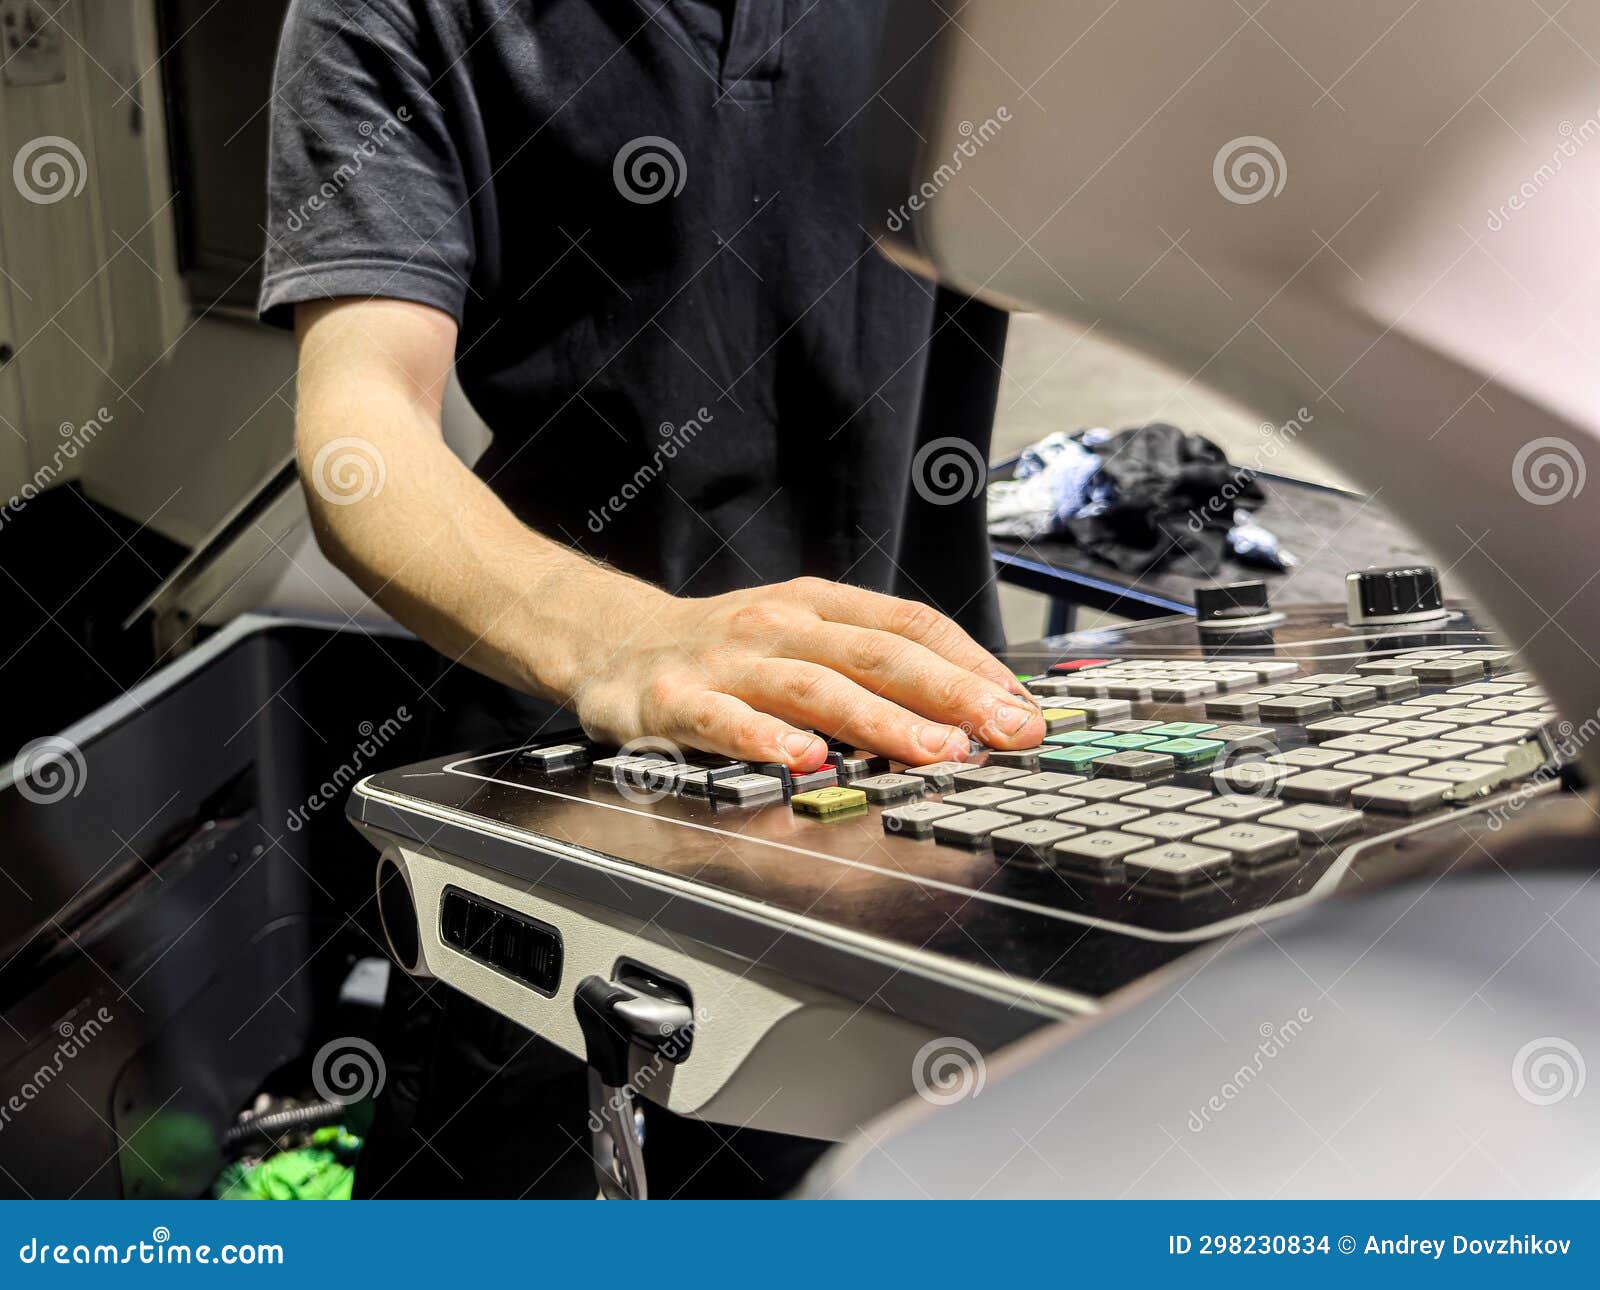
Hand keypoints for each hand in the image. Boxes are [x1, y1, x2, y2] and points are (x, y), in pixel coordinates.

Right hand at [570, 577, 1045, 770]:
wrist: (612, 640)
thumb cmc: (724, 648)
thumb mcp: (800, 634)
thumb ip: (869, 664)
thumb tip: (963, 709)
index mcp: (819, 607)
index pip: (910, 626)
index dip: (971, 664)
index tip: (1020, 706)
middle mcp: (780, 627)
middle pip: (877, 655)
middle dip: (949, 694)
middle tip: (1004, 732)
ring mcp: (728, 662)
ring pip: (814, 687)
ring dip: (879, 720)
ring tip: (932, 751)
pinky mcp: (675, 699)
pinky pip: (723, 721)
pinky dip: (765, 739)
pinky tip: (803, 761)